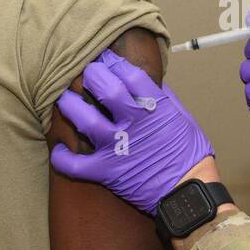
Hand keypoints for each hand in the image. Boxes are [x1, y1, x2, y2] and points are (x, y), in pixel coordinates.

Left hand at [49, 49, 213, 215]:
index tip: (105, 59)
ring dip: (70, 107)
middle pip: (106, 89)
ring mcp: (119, 147)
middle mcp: (134, 123)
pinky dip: (63, 157)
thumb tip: (147, 82)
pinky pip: (76, 165)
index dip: (114, 62)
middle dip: (91, 76)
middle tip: (84, 74)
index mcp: (155, 107)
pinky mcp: (107, 172)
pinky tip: (60, 148)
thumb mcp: (182, 116)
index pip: (130, 74)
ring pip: (85, 120)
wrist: (189, 190)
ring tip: (64, 100)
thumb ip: (161, 97)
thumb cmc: (189, 154)